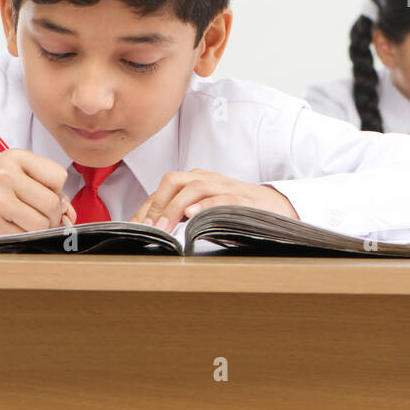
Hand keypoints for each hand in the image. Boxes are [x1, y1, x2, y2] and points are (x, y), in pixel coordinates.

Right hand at [0, 149, 74, 235]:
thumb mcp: (13, 175)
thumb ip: (45, 188)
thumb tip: (70, 214)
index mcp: (14, 156)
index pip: (58, 175)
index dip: (57, 190)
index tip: (44, 194)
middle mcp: (5, 175)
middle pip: (53, 202)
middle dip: (53, 214)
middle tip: (40, 215)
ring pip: (42, 222)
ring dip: (41, 228)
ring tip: (27, 223)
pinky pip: (26, 235)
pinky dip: (26, 236)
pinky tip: (13, 228)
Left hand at [129, 168, 298, 230]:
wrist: (274, 207)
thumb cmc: (235, 209)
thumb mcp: (204, 208)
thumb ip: (180, 214)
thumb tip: (151, 230)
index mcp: (196, 180)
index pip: (163, 190)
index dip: (146, 208)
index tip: (134, 228)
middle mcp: (208, 179)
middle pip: (174, 181)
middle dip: (157, 204)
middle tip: (148, 228)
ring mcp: (225, 187)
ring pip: (194, 188)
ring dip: (175, 208)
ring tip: (164, 227)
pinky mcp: (242, 199)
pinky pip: (222, 198)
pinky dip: (205, 206)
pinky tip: (193, 216)